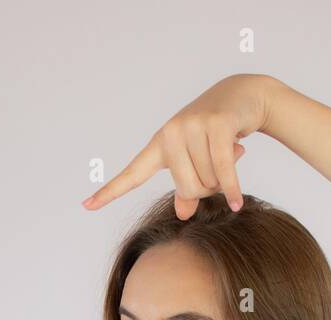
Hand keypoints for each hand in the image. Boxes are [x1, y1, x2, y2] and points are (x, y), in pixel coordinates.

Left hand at [81, 73, 278, 218]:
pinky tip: (237, 203)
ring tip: (231, 156)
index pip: (133, 173)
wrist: (244, 95)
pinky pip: (223, 170)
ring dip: (224, 179)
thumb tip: (183, 214)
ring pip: (208, 180)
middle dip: (208, 189)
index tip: (86, 205)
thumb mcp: (197, 159)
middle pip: (187, 188)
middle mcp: (170, 133)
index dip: (110, 191)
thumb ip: (188, 188)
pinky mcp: (216, 124)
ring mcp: (192, 126)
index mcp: (159, 145)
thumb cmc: (217, 132)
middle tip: (219, 170)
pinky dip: (232, 189)